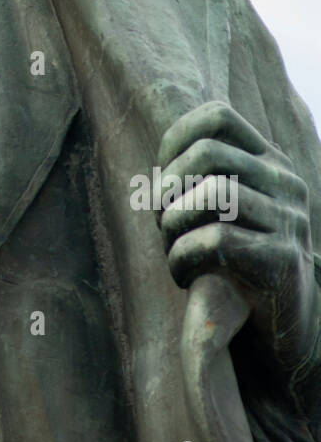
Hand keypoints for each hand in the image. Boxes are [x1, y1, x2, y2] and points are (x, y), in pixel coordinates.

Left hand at [157, 101, 319, 388]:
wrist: (287, 325)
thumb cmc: (242, 261)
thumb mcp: (228, 210)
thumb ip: (203, 178)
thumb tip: (152, 173)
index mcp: (271, 161)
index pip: (218, 116)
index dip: (175, 139)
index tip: (162, 178)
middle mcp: (286, 183)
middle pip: (206, 153)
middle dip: (167, 187)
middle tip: (160, 222)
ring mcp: (289, 221)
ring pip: (211, 194)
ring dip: (172, 224)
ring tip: (170, 249)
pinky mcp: (284, 261)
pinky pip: (216, 240)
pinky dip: (183, 257)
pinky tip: (182, 275)